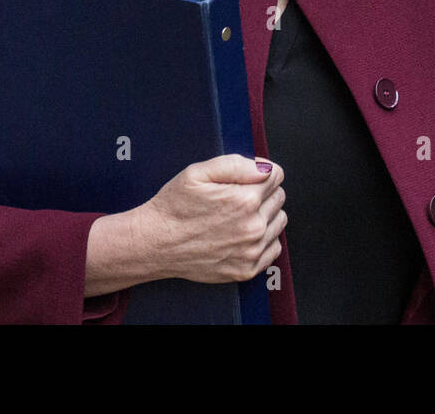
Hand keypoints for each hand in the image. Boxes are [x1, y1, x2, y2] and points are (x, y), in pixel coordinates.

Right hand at [136, 154, 285, 284]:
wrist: (155, 243)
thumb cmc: (174, 208)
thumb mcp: (198, 172)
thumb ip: (237, 164)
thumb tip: (266, 168)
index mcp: (244, 200)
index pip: (276, 175)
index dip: (260, 173)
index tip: (247, 178)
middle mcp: (253, 226)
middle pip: (279, 197)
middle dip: (263, 192)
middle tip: (237, 197)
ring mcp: (251, 250)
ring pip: (279, 221)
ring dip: (266, 215)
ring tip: (238, 216)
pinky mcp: (247, 269)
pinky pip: (274, 248)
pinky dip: (264, 240)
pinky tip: (243, 235)